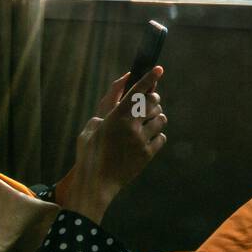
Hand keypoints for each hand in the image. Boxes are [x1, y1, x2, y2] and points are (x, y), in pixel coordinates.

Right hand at [53, 66, 166, 223]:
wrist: (96, 182)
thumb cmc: (89, 153)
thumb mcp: (91, 127)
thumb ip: (106, 110)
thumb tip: (121, 95)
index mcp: (116, 116)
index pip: (137, 91)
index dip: (149, 78)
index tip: (159, 69)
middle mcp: (131, 126)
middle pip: (153, 103)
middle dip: (154, 99)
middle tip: (150, 102)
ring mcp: (141, 141)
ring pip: (161, 119)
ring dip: (156, 118)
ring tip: (147, 122)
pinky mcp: (147, 155)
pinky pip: (161, 138)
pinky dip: (157, 136)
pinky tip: (147, 139)